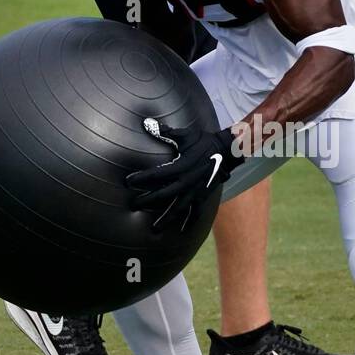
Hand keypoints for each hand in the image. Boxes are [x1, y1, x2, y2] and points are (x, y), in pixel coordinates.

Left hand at [125, 118, 242, 229]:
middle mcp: (186, 182)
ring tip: (154, 230)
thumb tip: (147, 123)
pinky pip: (196, 212)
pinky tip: (182, 231)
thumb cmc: (203, 141)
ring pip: (178, 209)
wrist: (226, 151)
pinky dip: (190, 222)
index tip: (128, 182)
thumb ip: (165, 132)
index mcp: (180, 167)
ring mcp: (195, 191)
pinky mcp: (203, 196)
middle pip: (163, 195)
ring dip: (166, 219)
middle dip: (147, 201)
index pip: (156, 175)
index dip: (141, 179)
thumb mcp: (184, 135)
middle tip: (133, 205)